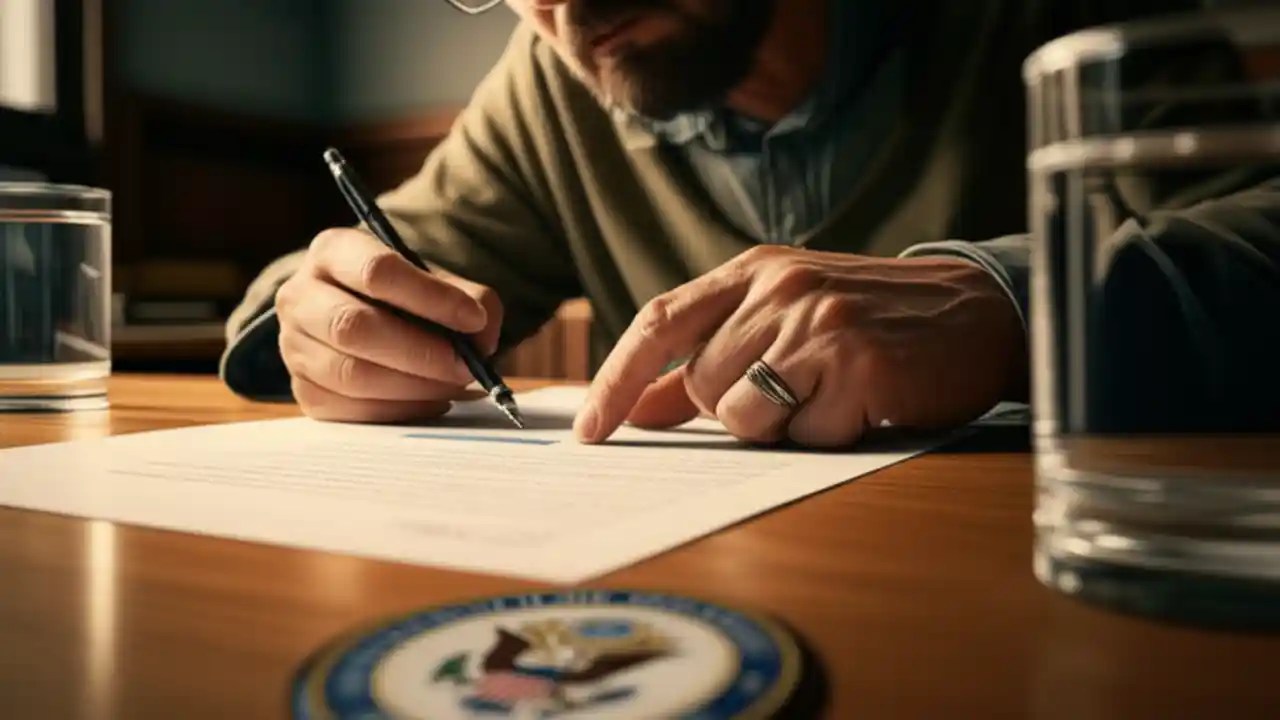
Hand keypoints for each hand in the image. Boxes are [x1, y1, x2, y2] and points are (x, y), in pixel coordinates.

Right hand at [275, 228, 501, 422]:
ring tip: (453, 384)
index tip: (473, 318)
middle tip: (466, 366)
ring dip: (414, 386)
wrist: (366, 318)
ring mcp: (294, 346)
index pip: (376, 271)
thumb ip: (471, 300)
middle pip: (353, 326)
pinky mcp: (305, 391)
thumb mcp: (439, 282)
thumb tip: (480, 337)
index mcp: (333, 252)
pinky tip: (432, 400)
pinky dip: (401, 410)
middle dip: (420, 352)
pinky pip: (351, 410)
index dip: (430, 297)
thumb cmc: (406, 298)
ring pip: (351, 374)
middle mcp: (301, 295)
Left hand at [573, 246, 1025, 446]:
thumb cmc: (873, 323)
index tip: (590, 430)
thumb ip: (710, 357)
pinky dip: (827, 433)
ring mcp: (817, 320)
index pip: (660, 321)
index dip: (616, 378)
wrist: (977, 314)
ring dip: (780, 424)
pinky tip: (862, 401)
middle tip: (795, 388)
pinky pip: (802, 434)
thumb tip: (637, 409)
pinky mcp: (855, 361)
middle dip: (734, 408)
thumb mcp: (786, 321)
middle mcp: (779, 286)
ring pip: (741, 414)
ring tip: (829, 392)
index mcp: (755, 271)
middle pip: (699, 385)